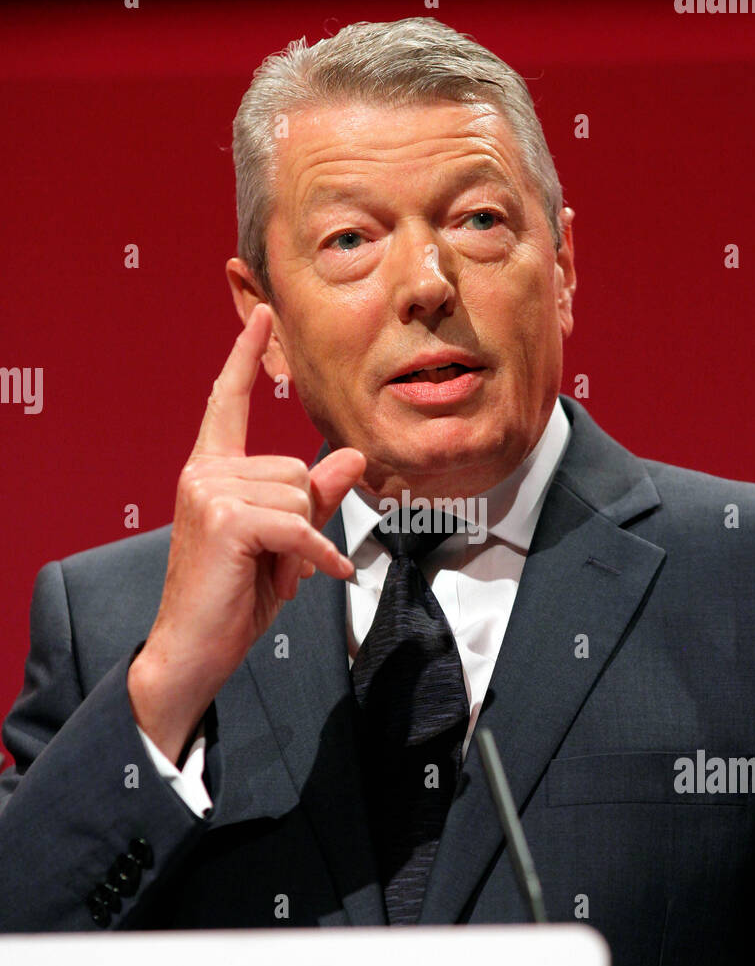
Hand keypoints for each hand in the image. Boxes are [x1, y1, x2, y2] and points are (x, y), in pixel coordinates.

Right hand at [128, 303, 365, 763]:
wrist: (192, 650)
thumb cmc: (234, 598)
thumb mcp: (285, 542)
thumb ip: (317, 497)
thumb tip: (352, 456)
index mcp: (210, 470)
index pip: (229, 402)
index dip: (246, 357)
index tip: (262, 315)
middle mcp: (204, 472)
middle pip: (295, 469)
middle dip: (303, 520)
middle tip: (276, 562)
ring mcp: (209, 492)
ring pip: (300, 495)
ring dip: (302, 541)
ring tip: (271, 573)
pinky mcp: (224, 520)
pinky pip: (299, 525)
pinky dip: (316, 556)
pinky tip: (319, 579)